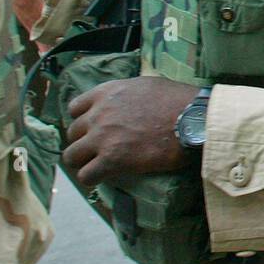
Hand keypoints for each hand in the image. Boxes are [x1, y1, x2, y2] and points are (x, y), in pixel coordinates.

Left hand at [61, 76, 197, 186]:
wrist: (192, 119)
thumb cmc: (177, 99)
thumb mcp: (147, 84)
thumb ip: (128, 93)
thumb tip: (130, 99)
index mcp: (106, 93)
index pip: (75, 108)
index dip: (83, 120)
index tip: (92, 128)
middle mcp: (98, 114)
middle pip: (72, 133)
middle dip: (83, 142)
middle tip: (98, 150)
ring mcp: (102, 138)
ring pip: (71, 156)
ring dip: (83, 162)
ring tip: (96, 167)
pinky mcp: (111, 160)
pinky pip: (86, 175)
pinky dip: (92, 179)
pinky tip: (103, 178)